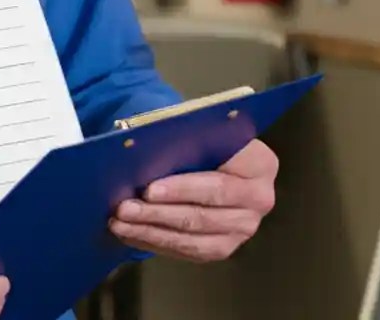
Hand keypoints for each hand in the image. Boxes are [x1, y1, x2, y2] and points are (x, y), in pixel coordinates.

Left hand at [108, 139, 278, 262]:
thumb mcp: (197, 129)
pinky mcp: (226, 246)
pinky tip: (130, 233)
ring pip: (194, 237)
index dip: (183, 188)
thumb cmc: (201, 138)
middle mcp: (260, 200)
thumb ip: (180, 139)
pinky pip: (189, 251)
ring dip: (152, 231)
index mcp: (260, 164)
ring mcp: (245, 228)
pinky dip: (155, 242)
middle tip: (124, 208)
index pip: (219, 182)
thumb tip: (137, 150)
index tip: (148, 189)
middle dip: (159, 213)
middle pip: (203, 214)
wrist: (213, 157)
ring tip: (120, 223)